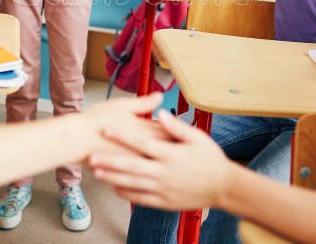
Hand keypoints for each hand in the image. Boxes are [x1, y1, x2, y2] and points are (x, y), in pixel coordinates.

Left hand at [89, 109, 231, 210]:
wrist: (224, 187)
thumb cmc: (211, 160)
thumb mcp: (198, 138)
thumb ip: (176, 127)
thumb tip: (160, 113)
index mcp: (171, 154)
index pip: (141, 143)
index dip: (122, 135)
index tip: (107, 129)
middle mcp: (164, 172)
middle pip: (131, 165)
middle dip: (110, 161)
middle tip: (91, 156)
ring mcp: (164, 189)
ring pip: (133, 183)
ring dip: (113, 177)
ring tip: (97, 172)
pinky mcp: (165, 202)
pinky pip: (141, 198)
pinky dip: (127, 194)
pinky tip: (115, 188)